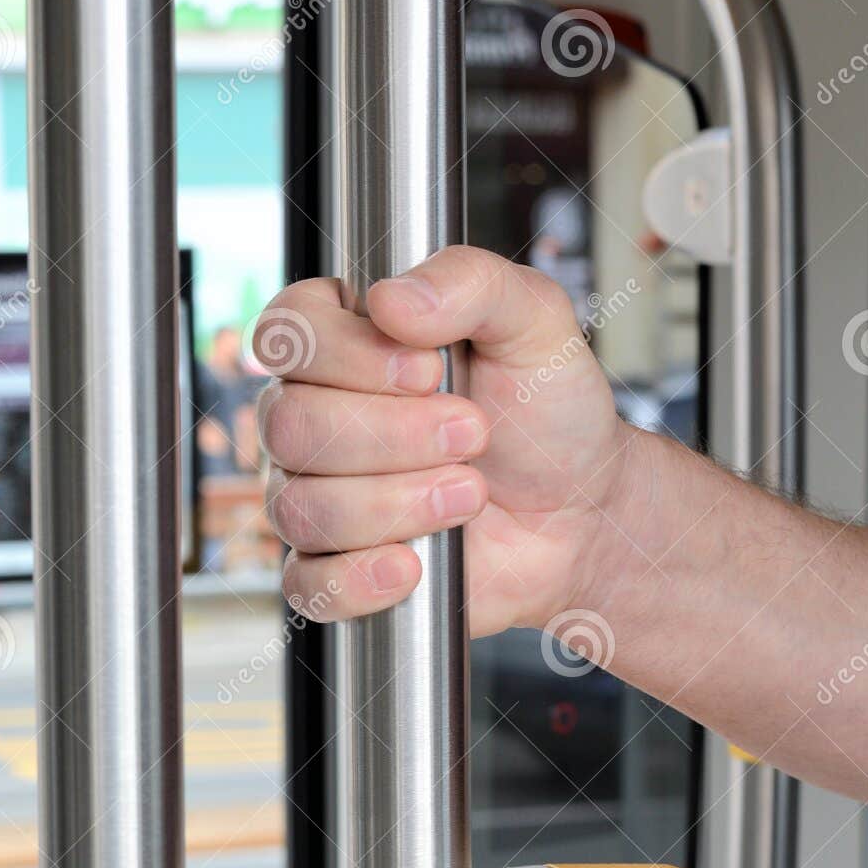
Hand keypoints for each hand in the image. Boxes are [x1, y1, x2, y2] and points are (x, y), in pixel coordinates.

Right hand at [254, 246, 634, 635]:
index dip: (346, 355)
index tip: (425, 371)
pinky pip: (306, 585)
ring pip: (298, 507)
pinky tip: (412, 564)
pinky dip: (358, 579)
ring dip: (395, 504)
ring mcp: (317, 497)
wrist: (581, 511)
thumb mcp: (535, 323)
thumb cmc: (546, 413)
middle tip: (473, 434)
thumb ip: (471, 282)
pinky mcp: (336, 571)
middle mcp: (313, 417)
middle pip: (290, 426)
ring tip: (470, 494)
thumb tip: (389, 299)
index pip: (286, 334)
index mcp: (343, 341)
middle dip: (392, 436)